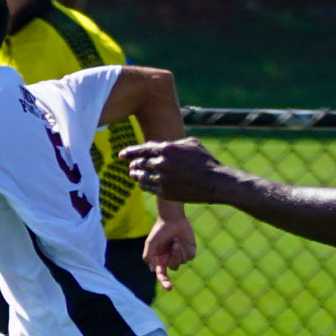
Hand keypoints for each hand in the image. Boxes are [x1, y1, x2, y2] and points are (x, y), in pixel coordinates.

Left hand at [121, 138, 237, 202]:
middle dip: (132, 164)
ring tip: (133, 174)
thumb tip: (161, 144)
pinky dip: (144, 185)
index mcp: (167, 148)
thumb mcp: (191, 143)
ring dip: (135, 175)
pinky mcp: (165, 192)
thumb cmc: (205, 160)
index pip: (142, 149)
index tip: (121, 154)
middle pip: (139, 163)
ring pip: (142, 177)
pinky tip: (142, 183)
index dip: (129, 152)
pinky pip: (149, 188)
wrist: (215, 182)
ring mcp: (162, 178)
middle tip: (129, 165)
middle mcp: (162, 163)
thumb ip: (173, 142)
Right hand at [143, 215, 196, 289]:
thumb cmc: (159, 231)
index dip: (165, 282)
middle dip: (175, 257)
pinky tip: (181, 241)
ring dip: (178, 250)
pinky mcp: (189, 252)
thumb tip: (154, 271)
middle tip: (174, 245)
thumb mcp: (150, 243)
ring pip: (182, 261)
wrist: (172, 219)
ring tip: (175, 240)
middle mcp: (170, 260)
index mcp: (160, 260)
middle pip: (174, 267)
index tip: (169, 287)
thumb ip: (149, 256)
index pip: (162, 276)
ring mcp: (180, 256)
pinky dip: (185, 249)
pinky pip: (189, 256)